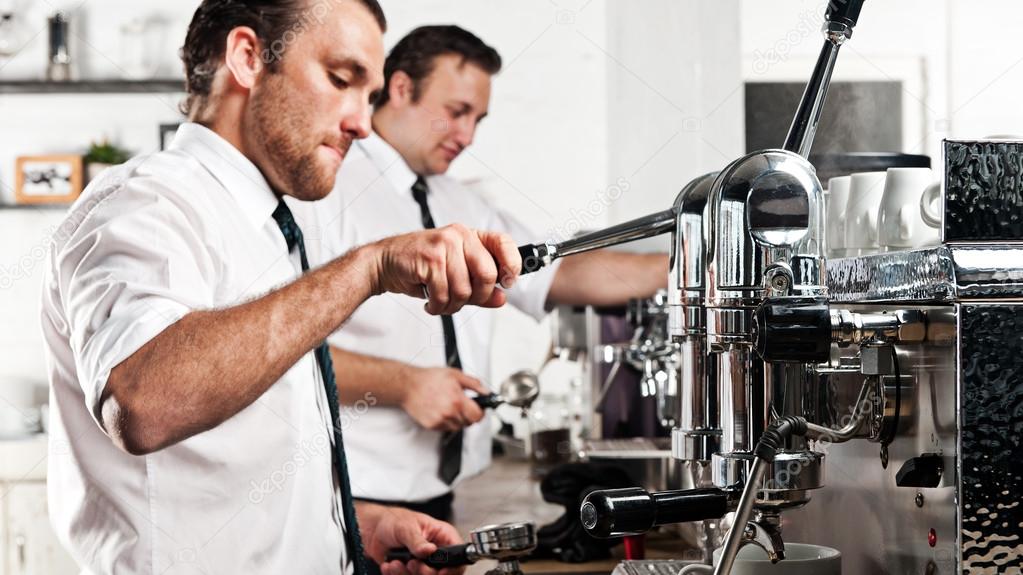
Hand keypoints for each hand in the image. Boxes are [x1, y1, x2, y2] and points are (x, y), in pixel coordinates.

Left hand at [356, 502, 465, 574]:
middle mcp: (436, 552)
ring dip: (406, 574)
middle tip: (412, 564)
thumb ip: (418, 541)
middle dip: (424, 572)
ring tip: (396, 562)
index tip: (440, 572)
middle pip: (442, 574)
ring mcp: (424, 564)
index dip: (452, 567)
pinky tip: (390, 564)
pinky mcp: (411, 572)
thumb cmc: (394, 521)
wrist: (374, 530)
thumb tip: (430, 551)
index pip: (458, 556)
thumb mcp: (406, 527)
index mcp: (442, 536)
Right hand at [369, 224, 520, 314]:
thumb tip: (502, 298)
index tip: (507, 283)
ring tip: (440, 302)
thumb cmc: (420, 267)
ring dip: (453, 305)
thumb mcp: (456, 276)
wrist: (385, 262)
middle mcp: (460, 236)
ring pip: (465, 289)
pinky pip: (444, 293)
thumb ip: (480, 288)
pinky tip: (430, 302)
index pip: (504, 243)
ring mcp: (445, 245)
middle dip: (478, 297)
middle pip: (488, 274)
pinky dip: (438, 305)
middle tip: (463, 302)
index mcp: (471, 236)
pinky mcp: (430, 258)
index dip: (512, 265)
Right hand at [401, 366, 487, 430]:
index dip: (480, 413)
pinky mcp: (432, 425)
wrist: (409, 385)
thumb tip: (486, 391)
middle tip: (462, 405)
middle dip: (468, 415)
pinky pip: (445, 428)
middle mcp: (449, 412)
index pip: (477, 416)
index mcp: (457, 400)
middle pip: (468, 423)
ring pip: (457, 427)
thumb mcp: (455, 375)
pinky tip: (441, 410)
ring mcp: (440, 420)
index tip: (479, 410)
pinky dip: (446, 422)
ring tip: (450, 406)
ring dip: (457, 419)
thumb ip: (473, 383)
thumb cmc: (429, 378)